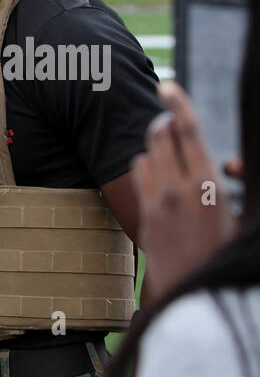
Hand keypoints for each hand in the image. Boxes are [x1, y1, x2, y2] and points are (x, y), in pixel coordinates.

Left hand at [132, 80, 237, 305]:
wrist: (199, 291)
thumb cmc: (226, 250)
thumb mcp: (237, 214)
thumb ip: (223, 183)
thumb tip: (221, 164)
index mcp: (209, 185)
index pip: (189, 131)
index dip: (177, 103)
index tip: (166, 84)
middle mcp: (179, 189)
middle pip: (160, 136)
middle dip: (163, 123)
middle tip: (168, 120)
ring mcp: (157, 203)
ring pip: (146, 155)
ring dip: (156, 150)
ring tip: (171, 157)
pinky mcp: (144, 216)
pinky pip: (138, 178)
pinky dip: (147, 171)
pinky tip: (160, 178)